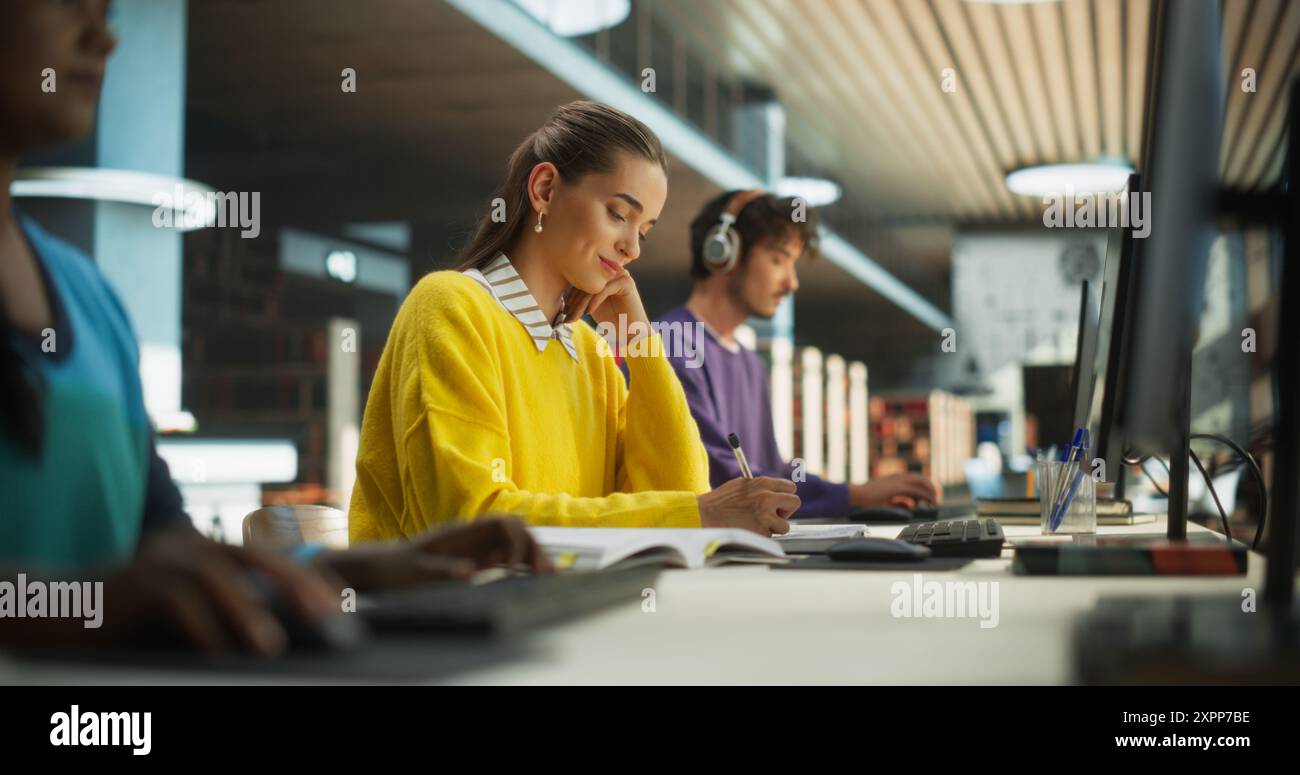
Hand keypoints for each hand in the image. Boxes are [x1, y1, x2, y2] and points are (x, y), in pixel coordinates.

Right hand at [95, 527, 337, 656]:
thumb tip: (283, 625)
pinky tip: (219, 653)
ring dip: (248, 611)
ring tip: (272, 646)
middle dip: (294, 583)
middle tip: (325, 614)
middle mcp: (187, 543)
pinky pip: (175, 602)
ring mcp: (158, 557)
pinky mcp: (132, 582)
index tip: (340, 603)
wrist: (62, 607)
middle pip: (252, 554)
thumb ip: (229, 605)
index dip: (306, 575)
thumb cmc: (133, 615)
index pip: (268, 554)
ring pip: (215, 576)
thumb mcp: (189, 605)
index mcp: (205, 546)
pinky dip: (201, 627)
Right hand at [317, 516, 551, 590]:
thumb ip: (492, 559)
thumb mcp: (467, 563)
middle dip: (530, 546)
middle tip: (541, 572)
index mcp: (478, 537)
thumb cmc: (428, 566)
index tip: (550, 571)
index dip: (536, 546)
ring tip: (513, 566)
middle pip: (510, 524)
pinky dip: (454, 569)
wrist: (384, 569)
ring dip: (506, 546)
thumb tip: (528, 564)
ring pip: (484, 531)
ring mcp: (446, 544)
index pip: (516, 529)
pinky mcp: (420, 562)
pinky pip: (437, 565)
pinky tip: (468, 573)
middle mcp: (467, 534)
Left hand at [563, 268, 647, 331]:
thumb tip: (560, 296)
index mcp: (604, 274)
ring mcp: (620, 275)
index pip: (582, 279)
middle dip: (574, 301)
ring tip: (575, 317)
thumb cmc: (612, 321)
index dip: (570, 295)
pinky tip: (589, 313)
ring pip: (593, 286)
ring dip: (581, 304)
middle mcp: (612, 271)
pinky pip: (603, 290)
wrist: (633, 332)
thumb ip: (581, 297)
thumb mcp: (591, 306)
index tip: (563, 311)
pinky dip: (594, 302)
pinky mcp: (626, 283)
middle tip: (567, 316)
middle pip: (586, 282)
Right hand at [698, 476, 800, 535]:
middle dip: (787, 511)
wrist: (705, 515)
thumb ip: (760, 487)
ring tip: (757, 525)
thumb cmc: (720, 502)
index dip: (785, 496)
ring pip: (785, 525)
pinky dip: (762, 536)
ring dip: (774, 528)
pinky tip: (749, 531)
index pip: (790, 487)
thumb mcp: (741, 485)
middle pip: (795, 502)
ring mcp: (765, 515)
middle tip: (774, 515)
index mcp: (762, 483)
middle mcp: (767, 497)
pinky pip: (770, 536)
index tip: (779, 502)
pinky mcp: (761, 531)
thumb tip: (775, 492)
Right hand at [849, 474, 940, 508]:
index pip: (916, 479)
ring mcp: (898, 481)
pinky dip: (926, 496)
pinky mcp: (898, 488)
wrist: (857, 495)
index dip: (926, 486)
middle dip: (932, 487)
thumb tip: (911, 505)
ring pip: (922, 482)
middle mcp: (899, 477)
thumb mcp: (888, 501)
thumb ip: (900, 502)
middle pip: (921, 478)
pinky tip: (931, 502)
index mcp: (896, 478)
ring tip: (937, 501)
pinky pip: (917, 491)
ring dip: (931, 491)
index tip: (931, 496)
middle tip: (938, 498)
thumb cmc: (868, 499)